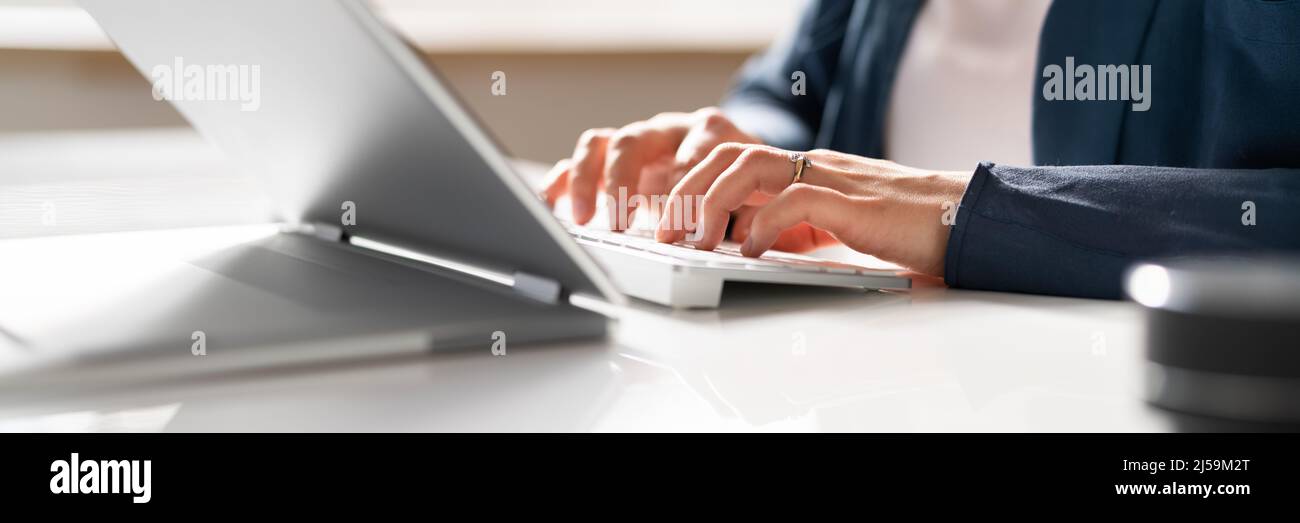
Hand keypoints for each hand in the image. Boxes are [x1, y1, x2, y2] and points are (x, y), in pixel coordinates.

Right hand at [541, 107, 760, 227]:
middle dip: (623, 182)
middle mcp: (667, 129)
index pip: (691, 151)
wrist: (734, 158)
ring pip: (602, 144)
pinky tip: (550, 203)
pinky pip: (582, 160)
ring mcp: (637, 140)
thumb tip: (745, 237)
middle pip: (634, 140)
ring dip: (590, 180)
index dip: (683, 186)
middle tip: (620, 222)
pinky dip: (564, 179)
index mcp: (707, 131)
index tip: (677, 222)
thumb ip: (749, 209)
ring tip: (585, 219)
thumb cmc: (744, 179)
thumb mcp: (755, 191)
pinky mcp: (614, 157)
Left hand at [656, 145, 972, 277]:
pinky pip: (795, 200)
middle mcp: (815, 167)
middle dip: (686, 192)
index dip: (694, 184)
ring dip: (710, 204)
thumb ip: (798, 230)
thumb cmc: (912, 230)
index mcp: (809, 170)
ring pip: (750, 168)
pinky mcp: (855, 204)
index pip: (735, 158)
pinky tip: (748, 250)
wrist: (970, 220)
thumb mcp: (840, 228)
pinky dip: (762, 224)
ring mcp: (834, 180)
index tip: (669, 220)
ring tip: (694, 241)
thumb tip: (746, 249)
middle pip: (729, 157)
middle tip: (665, 233)